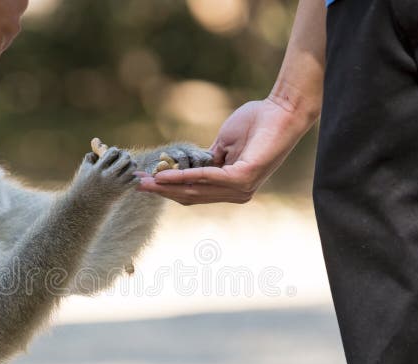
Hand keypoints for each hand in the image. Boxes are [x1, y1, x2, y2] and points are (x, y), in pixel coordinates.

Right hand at [76, 147, 138, 198]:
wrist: (86, 207)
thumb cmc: (84, 186)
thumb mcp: (84, 170)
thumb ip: (91, 157)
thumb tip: (100, 148)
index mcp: (97, 169)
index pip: (112, 153)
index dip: (115, 150)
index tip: (115, 153)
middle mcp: (107, 176)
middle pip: (125, 159)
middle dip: (126, 156)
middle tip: (125, 158)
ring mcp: (115, 185)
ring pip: (131, 169)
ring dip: (132, 165)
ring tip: (128, 167)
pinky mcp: (121, 192)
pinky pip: (135, 181)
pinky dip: (135, 177)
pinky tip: (129, 178)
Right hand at [136, 98, 310, 204]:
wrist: (281, 111)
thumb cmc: (256, 122)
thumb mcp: (224, 145)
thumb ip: (206, 160)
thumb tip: (184, 168)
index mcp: (232, 187)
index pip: (195, 193)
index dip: (169, 190)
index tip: (145, 183)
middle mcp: (237, 194)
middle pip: (191, 196)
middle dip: (162, 192)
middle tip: (136, 186)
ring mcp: (241, 189)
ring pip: (195, 191)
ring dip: (168, 187)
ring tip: (146, 181)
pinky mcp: (242, 179)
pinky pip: (207, 179)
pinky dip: (185, 177)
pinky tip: (167, 175)